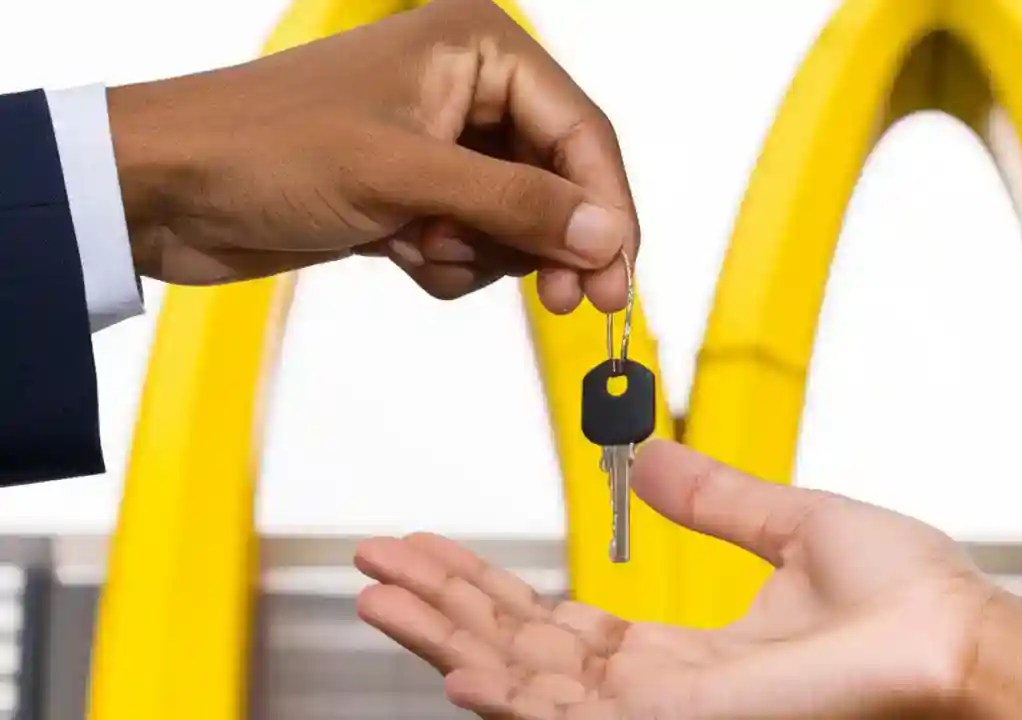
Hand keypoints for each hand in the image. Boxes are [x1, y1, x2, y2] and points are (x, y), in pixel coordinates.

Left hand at [107, 0, 637, 312]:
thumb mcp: (404, 175)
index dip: (606, 209)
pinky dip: (448, 261)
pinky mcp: (416, 192)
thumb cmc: (267, 148)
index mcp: (478, 47)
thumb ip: (514, 205)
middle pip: (558, 179)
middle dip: (550, 240)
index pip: (580, 132)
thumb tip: (606, 235)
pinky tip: (398, 251)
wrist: (166, 188)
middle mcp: (471, 88)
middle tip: (568, 300)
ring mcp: (442, 143)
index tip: (616, 279)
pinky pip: (474, 241)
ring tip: (421, 245)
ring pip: (518, 218)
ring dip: (482, 252)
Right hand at [353, 440, 996, 718]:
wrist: (960, 641)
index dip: (486, 587)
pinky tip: (453, 661)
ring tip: (379, 593)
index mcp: (679, 657)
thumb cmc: (908, 601)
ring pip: (526, 685)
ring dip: (449, 638)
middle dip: (444, 608)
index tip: (432, 547)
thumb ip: (714, 499)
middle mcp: (656, 697)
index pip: (554, 625)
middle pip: (521, 653)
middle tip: (375, 561)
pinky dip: (504, 693)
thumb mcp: (790, 527)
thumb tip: (652, 455)